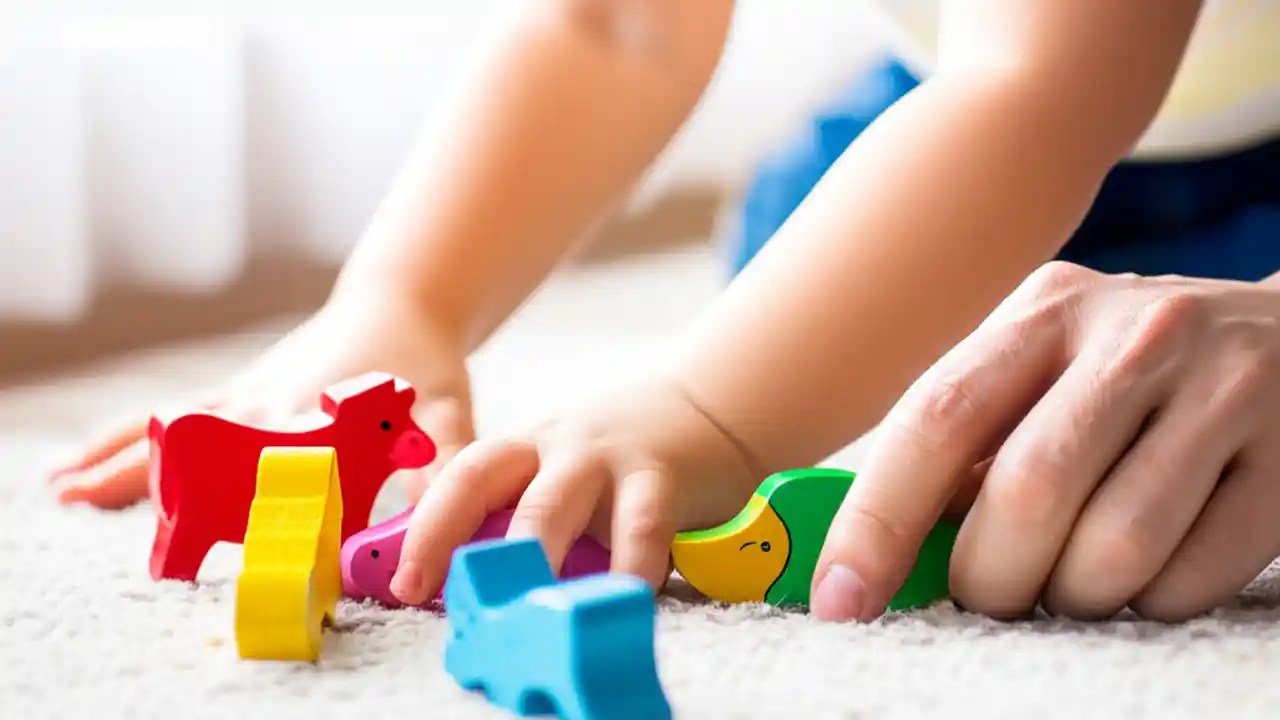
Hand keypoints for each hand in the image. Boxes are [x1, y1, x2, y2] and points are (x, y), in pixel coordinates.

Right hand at [48, 288, 474, 507]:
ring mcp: (242, 398)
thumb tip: (427, 529)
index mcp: (315, 425)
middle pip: (201, 458)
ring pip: (170, 433)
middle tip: (111, 525)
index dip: (246, 520)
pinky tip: (80, 459)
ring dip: (120, 464)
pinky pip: (169, 416)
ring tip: (64, 489)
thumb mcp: (446, 419)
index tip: (206, 550)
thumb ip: (439, 470)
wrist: (401, 304)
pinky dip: (122, 436)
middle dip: (158, 493)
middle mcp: (266, 411)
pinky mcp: (233, 391)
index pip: (271, 482)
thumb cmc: (425, 367)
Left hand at [387, 376, 757, 603]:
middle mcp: (552, 447)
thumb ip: (527, 517)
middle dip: (450, 541)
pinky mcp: (660, 476)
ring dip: (529, 554)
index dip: (426, 530)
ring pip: (552, 505)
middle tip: (442, 597)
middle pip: (484, 483)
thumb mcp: (562, 472)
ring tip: (515, 602)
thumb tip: (481, 588)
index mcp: (521, 449)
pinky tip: (622, 597)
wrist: (705, 406)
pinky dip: (629, 565)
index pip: (458, 481)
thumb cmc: (621, 459)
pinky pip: (640, 526)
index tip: (406, 584)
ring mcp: (603, 458)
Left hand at [812, 262, 1279, 621]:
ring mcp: (1224, 390)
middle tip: (991, 595)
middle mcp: (1135, 334)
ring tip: (1075, 579)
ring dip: (1074, 596)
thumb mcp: (1045, 372)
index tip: (842, 596)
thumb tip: (871, 550)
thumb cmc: (1131, 378)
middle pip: (1028, 491)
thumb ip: (968, 444)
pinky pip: (1194, 577)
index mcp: (1046, 311)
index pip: (936, 417)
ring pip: (1115, 546)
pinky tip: (1151, 568)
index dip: (877, 519)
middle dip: (990, 578)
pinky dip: (1152, 601)